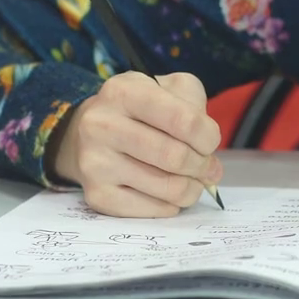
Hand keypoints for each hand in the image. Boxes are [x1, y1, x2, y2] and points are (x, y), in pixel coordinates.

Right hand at [50, 71, 223, 217]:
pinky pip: (152, 210)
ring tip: (192, 181)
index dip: (208, 137)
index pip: (183, 120)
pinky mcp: (97, 195)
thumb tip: (209, 158)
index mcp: (123, 92)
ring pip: (167, 187)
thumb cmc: (139, 110)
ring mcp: (95, 163)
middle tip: (208, 168)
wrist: (88, 133)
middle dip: (203, 166)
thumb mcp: (169, 88)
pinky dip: (171, 205)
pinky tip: (168, 193)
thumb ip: (196, 108)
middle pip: (175, 157)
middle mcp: (102, 125)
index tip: (210, 142)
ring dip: (191, 188)